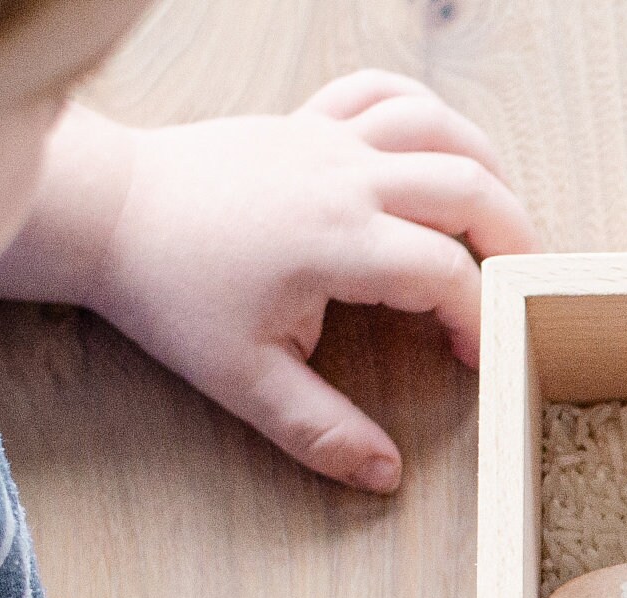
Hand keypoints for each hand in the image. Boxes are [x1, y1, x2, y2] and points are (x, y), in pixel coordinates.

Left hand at [0, 75, 538, 490]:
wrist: (105, 211)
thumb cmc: (168, 291)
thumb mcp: (241, 378)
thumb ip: (319, 429)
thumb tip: (385, 475)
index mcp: (339, 240)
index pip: (448, 275)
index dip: (479, 320)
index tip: (474, 357)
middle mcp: (346, 177)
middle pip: (470, 188)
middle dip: (515, 241)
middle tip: (521, 289)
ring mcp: (327, 139)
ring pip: (440, 129)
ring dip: (485, 170)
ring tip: (496, 221)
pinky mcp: (306, 120)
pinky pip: (385, 94)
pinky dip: (427, 116)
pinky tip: (436, 153)